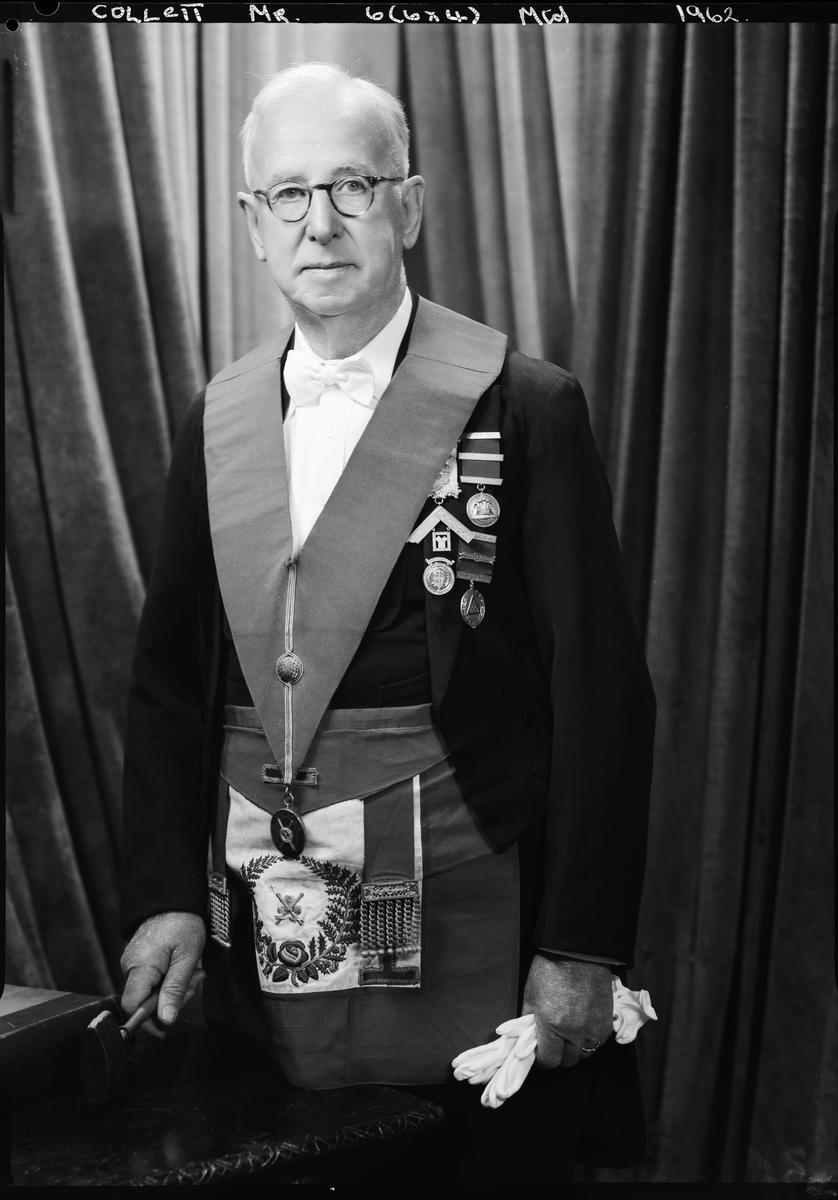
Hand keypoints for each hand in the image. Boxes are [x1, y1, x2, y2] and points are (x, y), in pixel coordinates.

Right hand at [120, 911, 206, 1037]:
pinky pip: (152, 979)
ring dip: (175, 987)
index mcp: (139, 967)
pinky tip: (183, 967)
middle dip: (172, 999)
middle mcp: (130, 967)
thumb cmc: (183, 922)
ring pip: (151, 991)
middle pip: (144, 1001)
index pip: (132, 1007)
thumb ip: (175, 989)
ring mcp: (133, 963)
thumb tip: (166, 1019)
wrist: (175, 898)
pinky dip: (170, 978)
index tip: (166, 1026)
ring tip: (193, 971)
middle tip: (195, 982)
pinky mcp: (140, 959)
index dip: (148, 1021)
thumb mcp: (187, 957)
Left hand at [521, 954, 613, 1068]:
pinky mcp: (607, 1023)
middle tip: (551, 1044)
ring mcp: (594, 1028)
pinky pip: (597, 1043)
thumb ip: (529, 1022)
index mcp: (552, 1024)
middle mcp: (575, 1031)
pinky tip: (581, 1027)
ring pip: (584, 1054)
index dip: (541, 1060)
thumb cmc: (550, 969)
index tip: (538, 1054)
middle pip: (568, 1061)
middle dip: (557, 1056)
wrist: (578, 951)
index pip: (549, 1060)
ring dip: (574, 1049)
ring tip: (567, 1035)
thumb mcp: (531, 995)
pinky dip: (589, 1040)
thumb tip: (528, 1040)